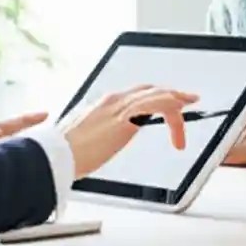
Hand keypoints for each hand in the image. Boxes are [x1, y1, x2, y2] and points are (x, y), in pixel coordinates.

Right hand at [59, 85, 199, 177]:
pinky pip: (157, 103)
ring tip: (190, 106)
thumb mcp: (85, 141)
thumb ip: (98, 137)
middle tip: (187, 99)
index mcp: (103, 105)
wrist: (55, 156)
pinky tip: (180, 116)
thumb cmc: (64, 154)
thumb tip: (101, 143)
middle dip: (171, 93)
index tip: (165, 105)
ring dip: (176, 100)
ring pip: (157, 93)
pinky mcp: (125, 117)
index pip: (135, 95)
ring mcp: (119, 106)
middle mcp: (113, 100)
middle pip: (150, 89)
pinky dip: (173, 109)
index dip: (154, 97)